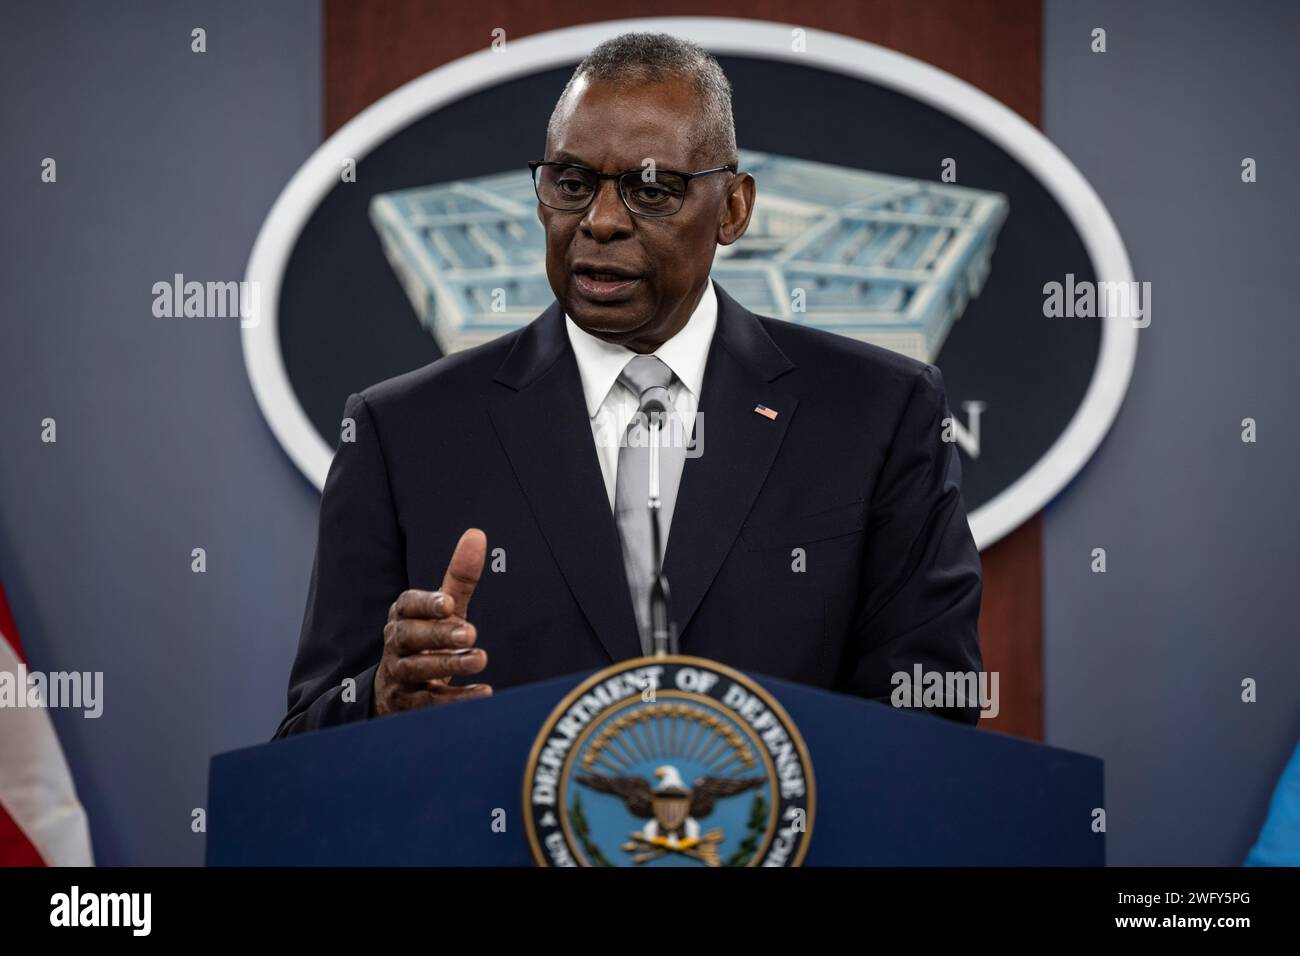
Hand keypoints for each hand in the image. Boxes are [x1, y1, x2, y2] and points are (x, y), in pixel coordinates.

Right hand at [372, 528, 491, 715]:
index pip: (406, 605)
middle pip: (409, 637)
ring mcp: (399, 676)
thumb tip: (477, 534)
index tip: (448, 603)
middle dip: (438, 634)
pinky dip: (456, 699)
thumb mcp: (443, 610)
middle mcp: (396, 644)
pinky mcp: (409, 706)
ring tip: (481, 659)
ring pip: (417, 669)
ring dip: (448, 665)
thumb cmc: (427, 640)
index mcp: (403, 616)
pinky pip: (430, 703)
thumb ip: (459, 578)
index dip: (425, 604)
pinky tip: (484, 693)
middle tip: (470, 634)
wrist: (397, 693)